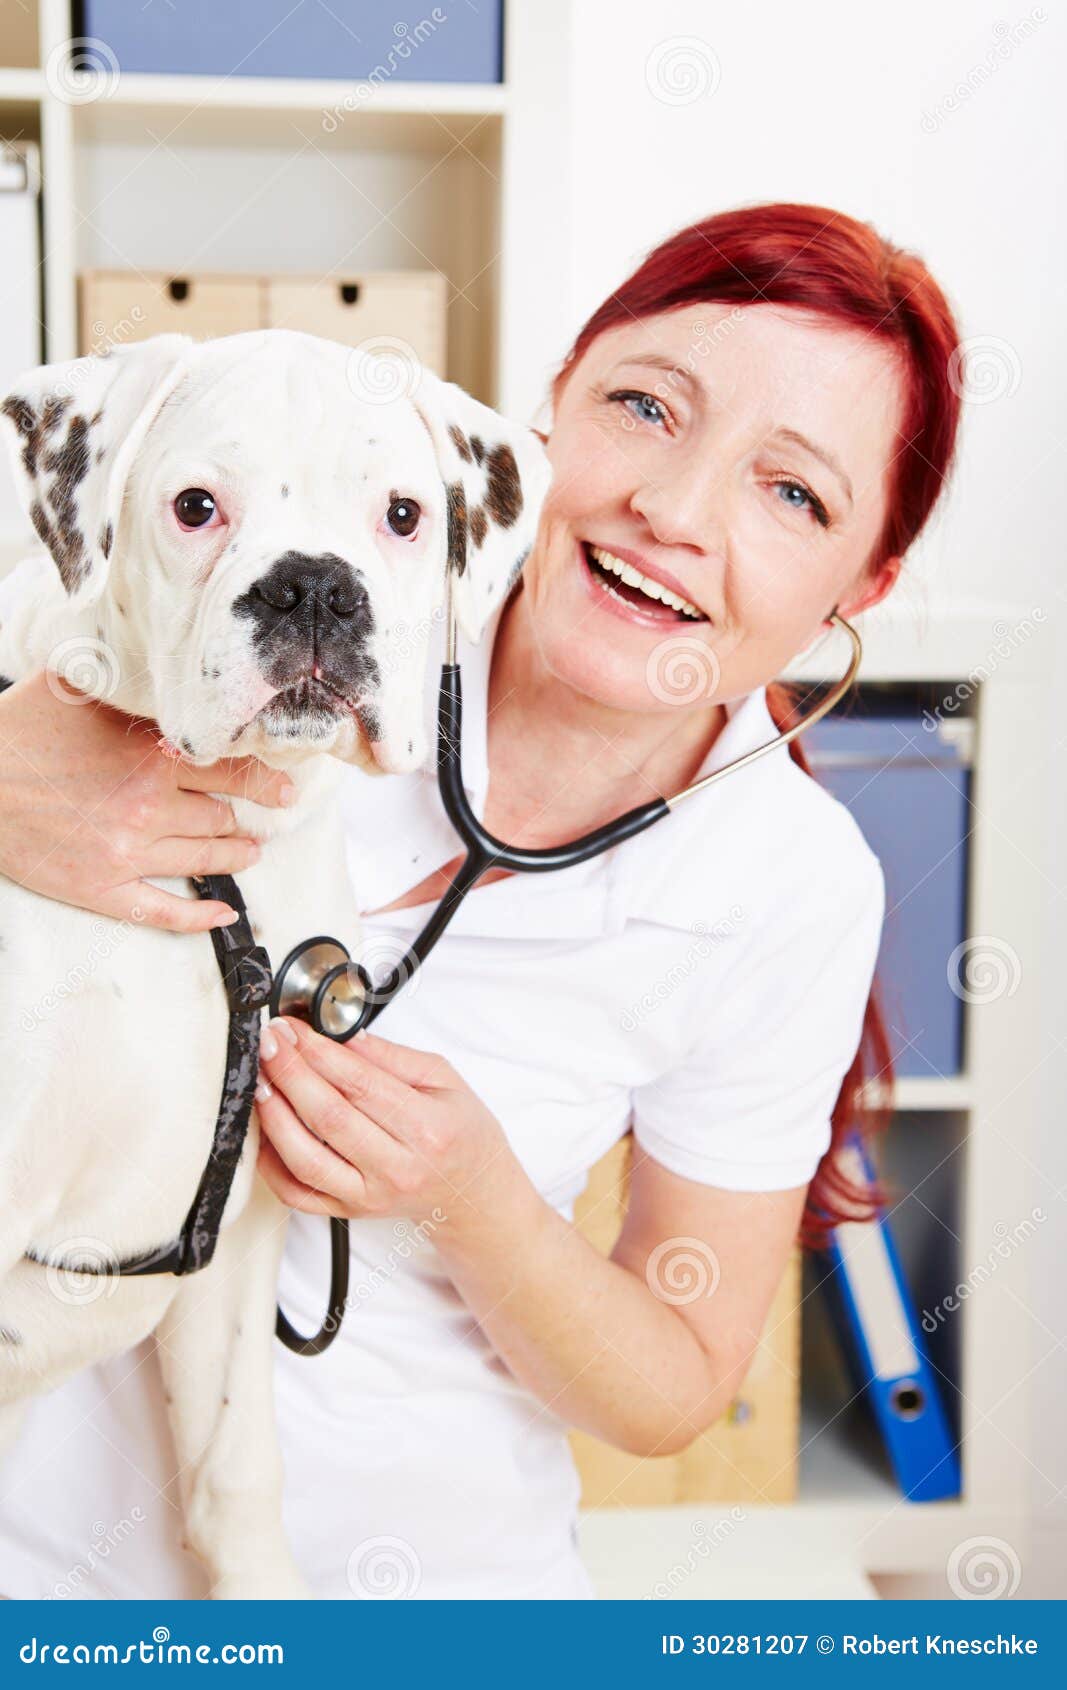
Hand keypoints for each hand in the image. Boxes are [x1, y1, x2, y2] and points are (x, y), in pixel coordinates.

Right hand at [0, 668, 295, 930]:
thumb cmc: (19, 731)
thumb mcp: (81, 688)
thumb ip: (133, 684)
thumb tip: (169, 662)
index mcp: (151, 757)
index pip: (232, 770)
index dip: (266, 779)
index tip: (285, 784)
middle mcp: (147, 807)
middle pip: (222, 818)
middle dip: (249, 817)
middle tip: (268, 815)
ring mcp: (126, 853)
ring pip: (204, 860)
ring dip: (235, 856)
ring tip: (249, 851)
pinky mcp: (100, 889)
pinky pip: (162, 912)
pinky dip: (198, 916)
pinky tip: (221, 912)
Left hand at [254, 1017, 519, 1230]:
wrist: (471, 1191)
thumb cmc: (461, 1133)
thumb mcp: (443, 1080)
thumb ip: (392, 1057)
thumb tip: (341, 1036)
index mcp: (427, 1129)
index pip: (360, 1084)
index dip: (319, 1052)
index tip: (294, 1029)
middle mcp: (397, 1168)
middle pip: (328, 1117)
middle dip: (289, 1073)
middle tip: (270, 1043)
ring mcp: (369, 1195)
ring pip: (305, 1158)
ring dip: (274, 1115)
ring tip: (261, 1080)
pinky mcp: (349, 1211)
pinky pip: (297, 1192)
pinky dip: (271, 1163)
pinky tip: (265, 1130)